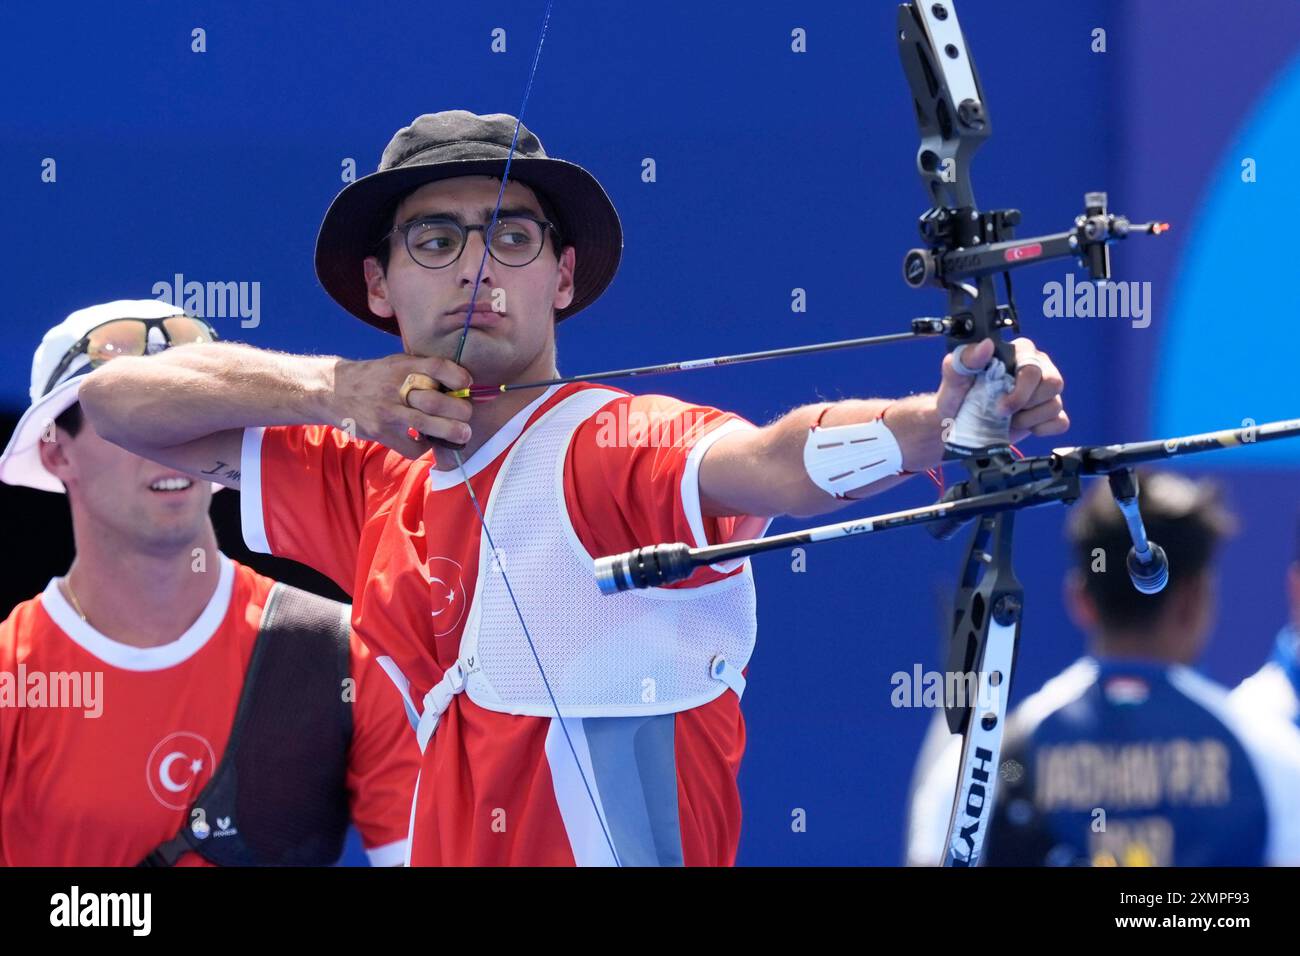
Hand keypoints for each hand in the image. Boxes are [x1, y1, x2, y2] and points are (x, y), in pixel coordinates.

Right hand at [330, 354, 473, 457]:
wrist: (333, 390)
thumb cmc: (374, 377)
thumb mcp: (396, 363)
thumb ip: (423, 370)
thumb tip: (460, 386)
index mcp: (403, 366)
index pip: (438, 367)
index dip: (459, 377)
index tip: (467, 385)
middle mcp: (396, 387)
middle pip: (438, 401)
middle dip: (461, 411)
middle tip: (467, 416)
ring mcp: (388, 411)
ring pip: (428, 425)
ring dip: (452, 433)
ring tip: (463, 435)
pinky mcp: (381, 432)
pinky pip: (411, 447)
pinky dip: (424, 448)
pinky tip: (426, 442)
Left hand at [934, 337, 1067, 442]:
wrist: (957, 424)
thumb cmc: (957, 395)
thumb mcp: (954, 376)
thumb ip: (966, 359)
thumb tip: (986, 345)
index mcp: (1018, 353)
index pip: (1034, 367)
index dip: (1020, 390)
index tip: (999, 404)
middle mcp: (1037, 368)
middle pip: (1053, 383)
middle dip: (1025, 403)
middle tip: (1002, 412)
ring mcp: (1045, 392)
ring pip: (1055, 405)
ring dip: (1029, 419)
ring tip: (1009, 419)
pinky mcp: (1048, 414)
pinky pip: (1061, 422)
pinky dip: (1042, 429)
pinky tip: (1023, 426)